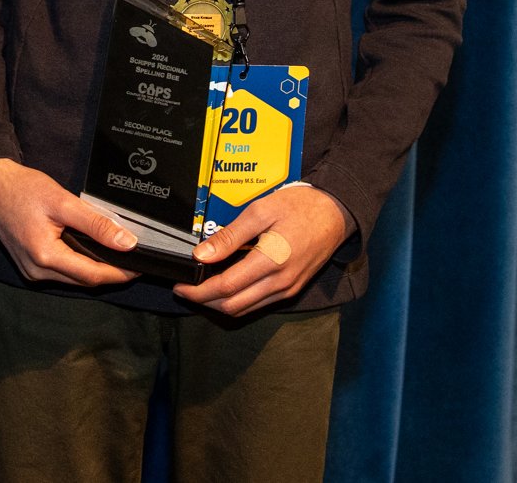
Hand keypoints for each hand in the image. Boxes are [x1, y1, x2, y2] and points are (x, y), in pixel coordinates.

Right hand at [0, 158, 140, 286]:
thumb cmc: (24, 189)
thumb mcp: (64, 202)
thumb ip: (96, 224)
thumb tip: (126, 243)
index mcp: (44, 256)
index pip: (92, 275)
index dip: (119, 273)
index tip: (139, 267)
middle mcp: (36, 271)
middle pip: (84, 281)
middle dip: (110, 274)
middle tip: (132, 261)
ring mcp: (30, 271)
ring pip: (73, 279)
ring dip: (94, 271)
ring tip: (115, 256)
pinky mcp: (28, 266)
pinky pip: (60, 273)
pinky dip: (78, 266)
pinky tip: (89, 252)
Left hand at [172, 186, 349, 316]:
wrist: (336, 212)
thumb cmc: (300, 206)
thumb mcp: (261, 211)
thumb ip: (231, 236)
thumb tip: (202, 254)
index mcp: (271, 262)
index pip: (226, 288)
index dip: (198, 291)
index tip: (180, 286)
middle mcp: (280, 283)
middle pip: (233, 306)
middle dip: (204, 302)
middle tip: (185, 288)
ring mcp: (287, 289)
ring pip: (245, 309)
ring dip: (220, 304)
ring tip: (202, 288)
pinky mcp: (291, 289)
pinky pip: (258, 304)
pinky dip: (238, 300)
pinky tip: (227, 285)